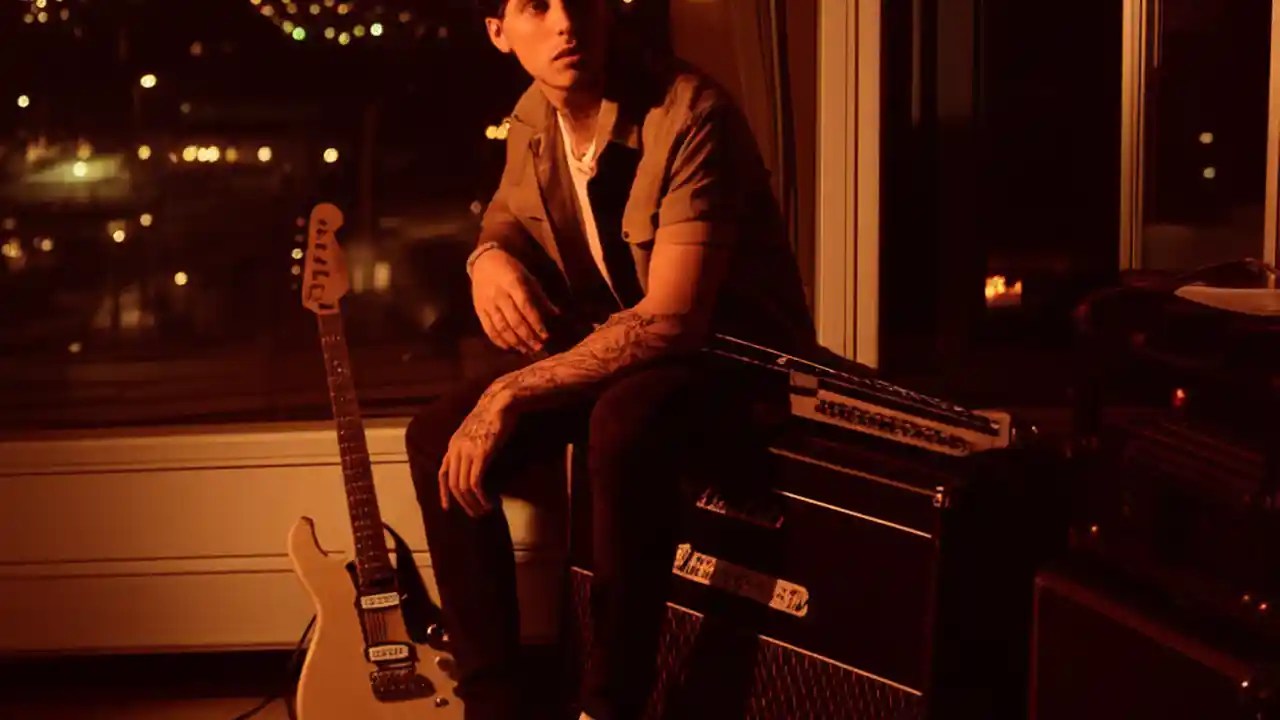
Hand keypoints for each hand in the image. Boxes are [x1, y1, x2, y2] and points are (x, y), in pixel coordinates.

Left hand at [439, 387, 515, 516]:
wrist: (500, 402)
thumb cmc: (493, 416)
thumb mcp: (476, 433)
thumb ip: (471, 447)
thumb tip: (475, 464)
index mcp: (453, 445)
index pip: (443, 473)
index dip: (443, 492)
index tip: (446, 508)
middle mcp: (456, 450)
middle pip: (453, 484)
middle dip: (463, 504)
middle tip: (475, 514)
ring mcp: (467, 452)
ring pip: (463, 487)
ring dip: (473, 503)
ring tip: (485, 511)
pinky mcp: (480, 455)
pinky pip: (475, 482)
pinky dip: (481, 497)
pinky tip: (490, 502)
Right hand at [471, 248, 558, 354]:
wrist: (484, 261)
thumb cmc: (511, 269)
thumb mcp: (528, 277)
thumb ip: (540, 297)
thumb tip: (556, 314)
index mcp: (513, 283)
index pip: (526, 307)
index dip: (536, 323)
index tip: (546, 335)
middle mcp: (499, 294)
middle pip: (514, 320)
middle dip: (528, 336)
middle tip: (538, 348)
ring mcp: (487, 303)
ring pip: (501, 328)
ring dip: (515, 342)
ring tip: (526, 350)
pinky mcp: (478, 310)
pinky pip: (488, 329)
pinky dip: (499, 340)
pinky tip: (509, 347)